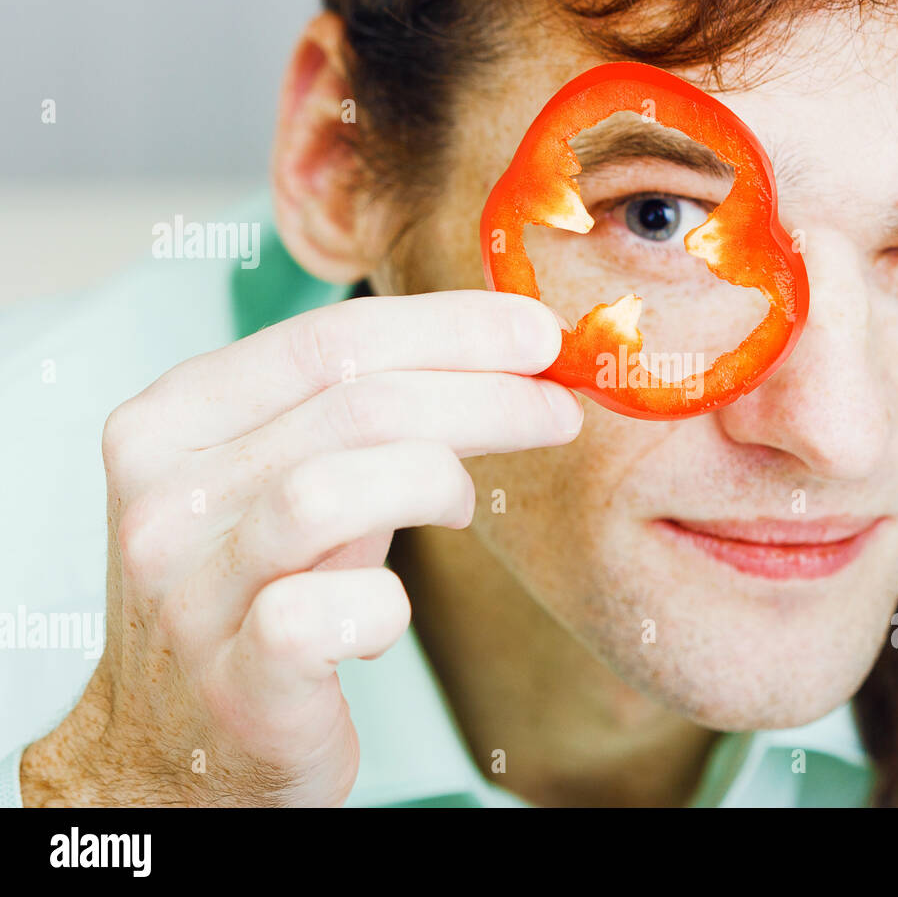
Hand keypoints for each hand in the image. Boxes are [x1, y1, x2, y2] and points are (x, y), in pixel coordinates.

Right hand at [19, 290, 581, 805]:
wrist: (173, 748)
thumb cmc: (254, 594)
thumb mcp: (283, 484)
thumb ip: (358, 419)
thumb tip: (499, 356)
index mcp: (173, 422)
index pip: (329, 339)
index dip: (451, 327)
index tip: (535, 332)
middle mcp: (164, 497)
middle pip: (357, 406)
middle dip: (486, 396)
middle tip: (556, 409)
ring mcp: (188, 592)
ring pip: (335, 489)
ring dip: (438, 484)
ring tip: (461, 507)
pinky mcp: (234, 682)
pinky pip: (325, 615)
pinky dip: (387, 605)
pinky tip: (391, 614)